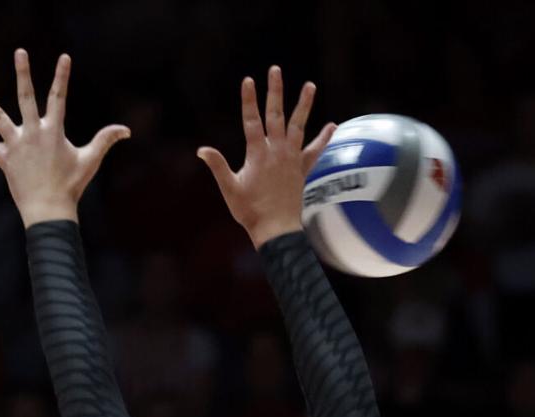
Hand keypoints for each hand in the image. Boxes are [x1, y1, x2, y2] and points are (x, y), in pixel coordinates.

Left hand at [0, 50, 128, 226]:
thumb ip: (106, 140)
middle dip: (24, 73)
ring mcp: (16, 145)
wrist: (49, 210)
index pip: (58, 97)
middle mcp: (32, 133)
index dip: (62, 76)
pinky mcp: (3, 160)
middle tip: (20, 52)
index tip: (64, 57)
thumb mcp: (91, 160)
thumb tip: (127, 130)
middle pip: (27, 96)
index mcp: (53, 131)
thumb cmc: (71, 185)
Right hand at [196, 66, 336, 247]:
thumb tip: (202, 150)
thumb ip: (217, 166)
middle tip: (275, 70)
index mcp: (257, 154)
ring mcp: (292, 159)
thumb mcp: (229, 188)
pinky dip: (323, 138)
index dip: (249, 100)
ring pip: (298, 125)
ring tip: (310, 85)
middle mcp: (277, 151)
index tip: (248, 80)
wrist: (276, 228)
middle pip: (276, 115)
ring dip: (304, 104)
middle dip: (275, 91)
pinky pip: (315, 150)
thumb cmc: (249, 211)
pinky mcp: (302, 169)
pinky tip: (331, 125)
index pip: (251, 120)